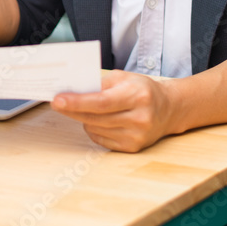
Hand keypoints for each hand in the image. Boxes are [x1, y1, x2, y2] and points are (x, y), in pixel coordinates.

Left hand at [51, 70, 178, 152]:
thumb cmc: (143, 90)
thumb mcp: (123, 78)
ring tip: (83, 108)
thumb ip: (100, 83)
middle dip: (72, 110)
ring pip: (95, 129)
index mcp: (137, 96)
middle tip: (57, 103)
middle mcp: (139, 118)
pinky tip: (97, 119)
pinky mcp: (133, 147)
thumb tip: (74, 91)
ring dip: (83, 119)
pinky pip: (101, 139)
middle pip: (95, 117)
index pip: (101, 102)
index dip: (77, 102)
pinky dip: (93, 128)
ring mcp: (137, 136)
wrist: (168, 109)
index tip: (58, 100)